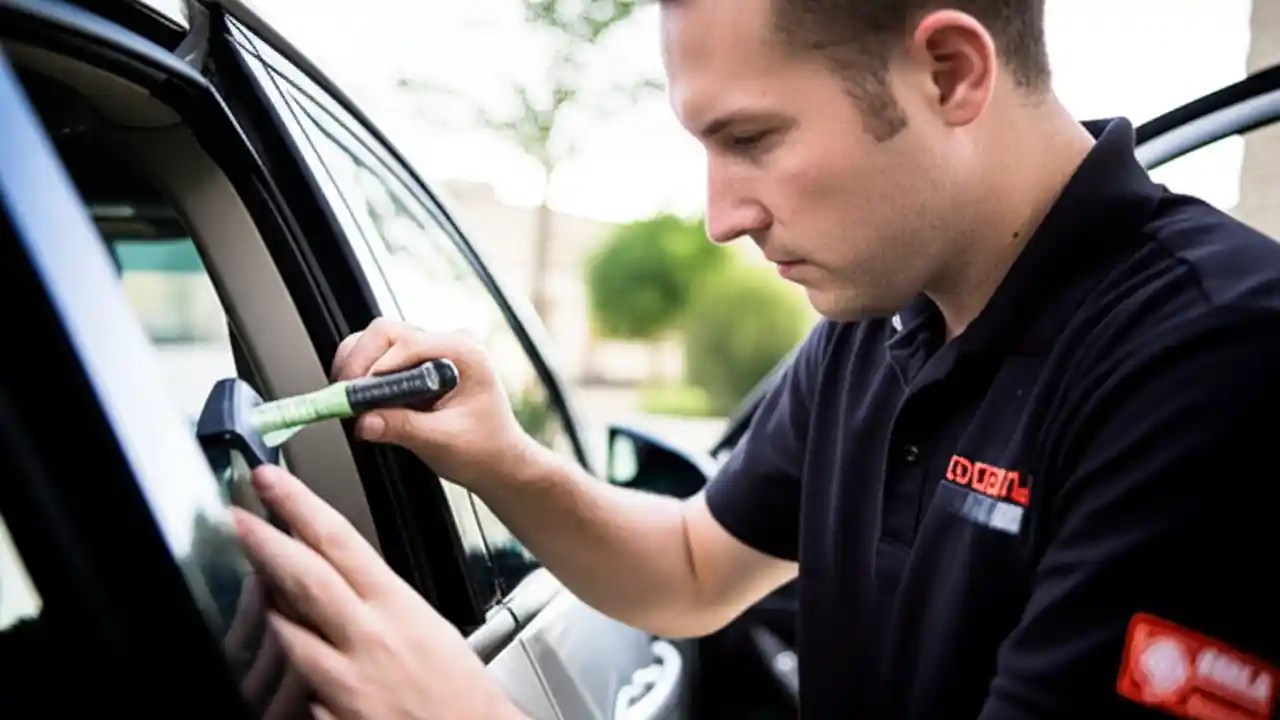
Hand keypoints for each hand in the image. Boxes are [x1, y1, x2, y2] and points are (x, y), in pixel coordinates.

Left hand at [232, 464, 526, 719]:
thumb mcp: (427, 626)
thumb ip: (379, 600)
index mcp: (396, 605)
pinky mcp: (332, 716)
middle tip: (232, 514)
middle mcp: (367, 637)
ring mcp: (345, 680)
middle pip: (302, 576)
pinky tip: (277, 667)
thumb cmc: (459, 689)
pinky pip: (296, 687)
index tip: (270, 479)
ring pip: (286, 632)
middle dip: (261, 540)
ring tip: (253, 590)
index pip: (339, 539)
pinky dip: (288, 672)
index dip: (298, 504)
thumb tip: (338, 576)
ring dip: (266, 610)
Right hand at [331, 317, 541, 491]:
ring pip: (379, 341)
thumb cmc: (484, 450)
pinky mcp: (420, 364)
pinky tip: (362, 400)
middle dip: (359, 364)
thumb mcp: (443, 442)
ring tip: (351, 401)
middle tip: (345, 399)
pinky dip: (365, 375)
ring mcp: (434, 351)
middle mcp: (448, 344)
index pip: (406, 342)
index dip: (374, 367)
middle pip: (386, 333)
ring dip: (358, 368)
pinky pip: (383, 357)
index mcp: (464, 353)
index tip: (353, 395)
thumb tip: (363, 421)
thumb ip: (402, 428)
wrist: (498, 462)